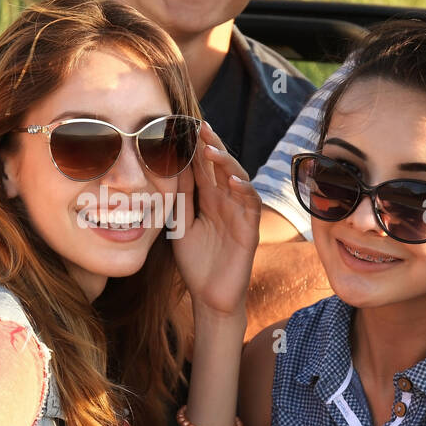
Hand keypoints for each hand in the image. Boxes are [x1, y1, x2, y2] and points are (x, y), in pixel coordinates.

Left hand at [170, 122, 261, 317]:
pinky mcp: (249, 229)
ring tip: (210, 150)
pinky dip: (244, 191)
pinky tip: (233, 181)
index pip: (203, 167)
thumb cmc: (195, 263)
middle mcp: (226, 202)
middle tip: (199, 127)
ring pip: (238, 179)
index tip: (183, 127)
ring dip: (226, 164)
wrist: (209, 298)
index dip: (195, 148)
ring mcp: (239, 214)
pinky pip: (250, 205)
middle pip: (221, 167)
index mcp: (209, 200)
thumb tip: (175, 167)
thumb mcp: (180, 226)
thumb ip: (181, 199)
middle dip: (211, 146)